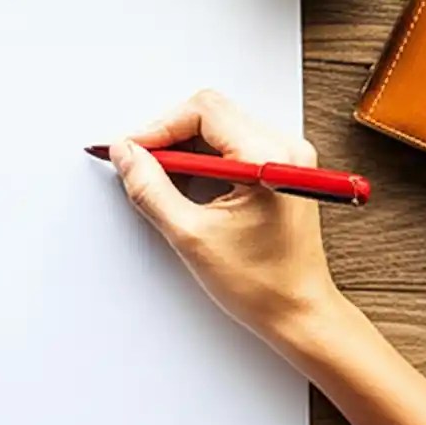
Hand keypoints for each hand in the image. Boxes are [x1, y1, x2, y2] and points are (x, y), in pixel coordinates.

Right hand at [108, 89, 339, 344]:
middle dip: (168, 135)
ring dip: (184, 146)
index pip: (203, 111)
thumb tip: (126, 154)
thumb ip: (150, 188)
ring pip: (219, 125)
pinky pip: (232, 142)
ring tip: (162, 178)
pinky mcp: (280, 168)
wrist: (299, 312)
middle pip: (211, 113)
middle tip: (140, 164)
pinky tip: (187, 183)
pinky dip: (202, 156)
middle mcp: (285, 148)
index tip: (131, 150)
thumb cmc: (261, 284)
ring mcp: (287, 156)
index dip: (158, 127)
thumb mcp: (191, 236)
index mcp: (268, 158)